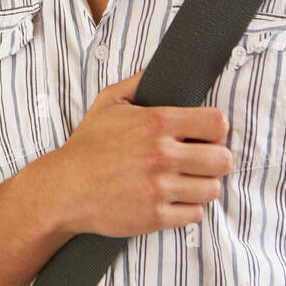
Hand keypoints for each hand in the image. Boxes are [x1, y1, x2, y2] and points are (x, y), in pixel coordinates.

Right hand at [37, 71, 232, 238]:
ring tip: (188, 180)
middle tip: (201, 160)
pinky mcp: (155, 216)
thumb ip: (138, 83)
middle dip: (215, 159)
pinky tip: (174, 198)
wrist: (63, 188)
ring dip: (203, 185)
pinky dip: (188, 208)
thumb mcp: (108, 103)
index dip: (215, 128)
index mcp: (156, 122)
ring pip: (212, 189)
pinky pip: (195, 214)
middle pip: (222, 159)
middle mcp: (162, 155)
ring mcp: (159, 188)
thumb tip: (160, 69)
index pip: (217, 123)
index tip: (206, 134)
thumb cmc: (87, 146)